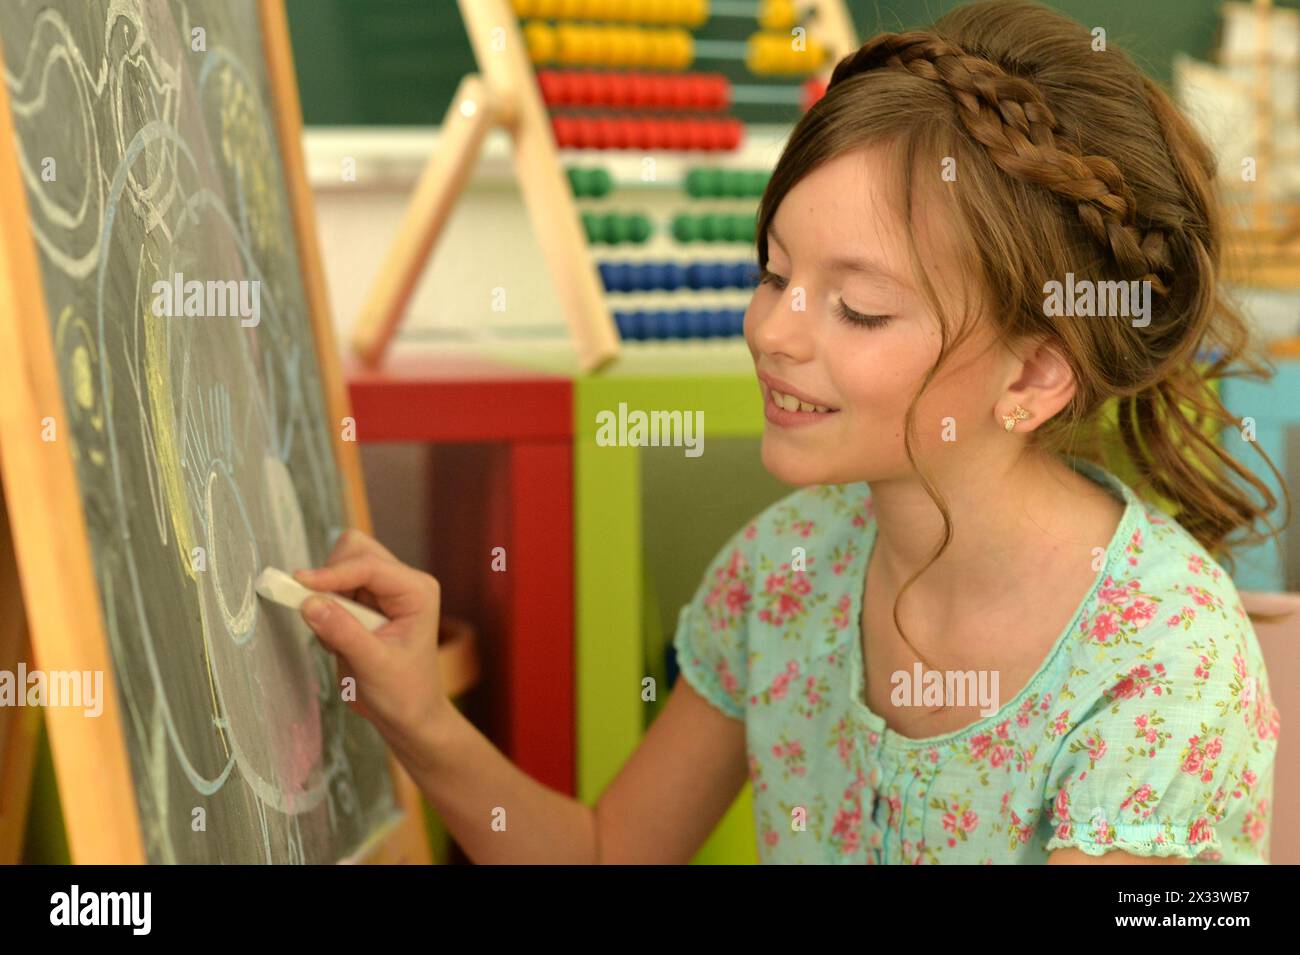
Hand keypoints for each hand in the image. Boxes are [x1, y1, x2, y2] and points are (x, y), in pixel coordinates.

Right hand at [294, 529, 449, 765]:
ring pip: (338, 566)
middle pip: (354, 550)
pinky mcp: (362, 602)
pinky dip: (323, 609)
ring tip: (337, 638)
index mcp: (416, 590)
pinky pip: (330, 589)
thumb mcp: (374, 666)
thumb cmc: (404, 693)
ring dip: (325, 596)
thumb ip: (343, 633)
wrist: (407, 715)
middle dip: (330, 577)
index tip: (299, 584)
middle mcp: (401, 583)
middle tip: (318, 614)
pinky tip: (339, 641)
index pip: (369, 566)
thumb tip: (309, 602)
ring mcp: (381, 590)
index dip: (332, 573)